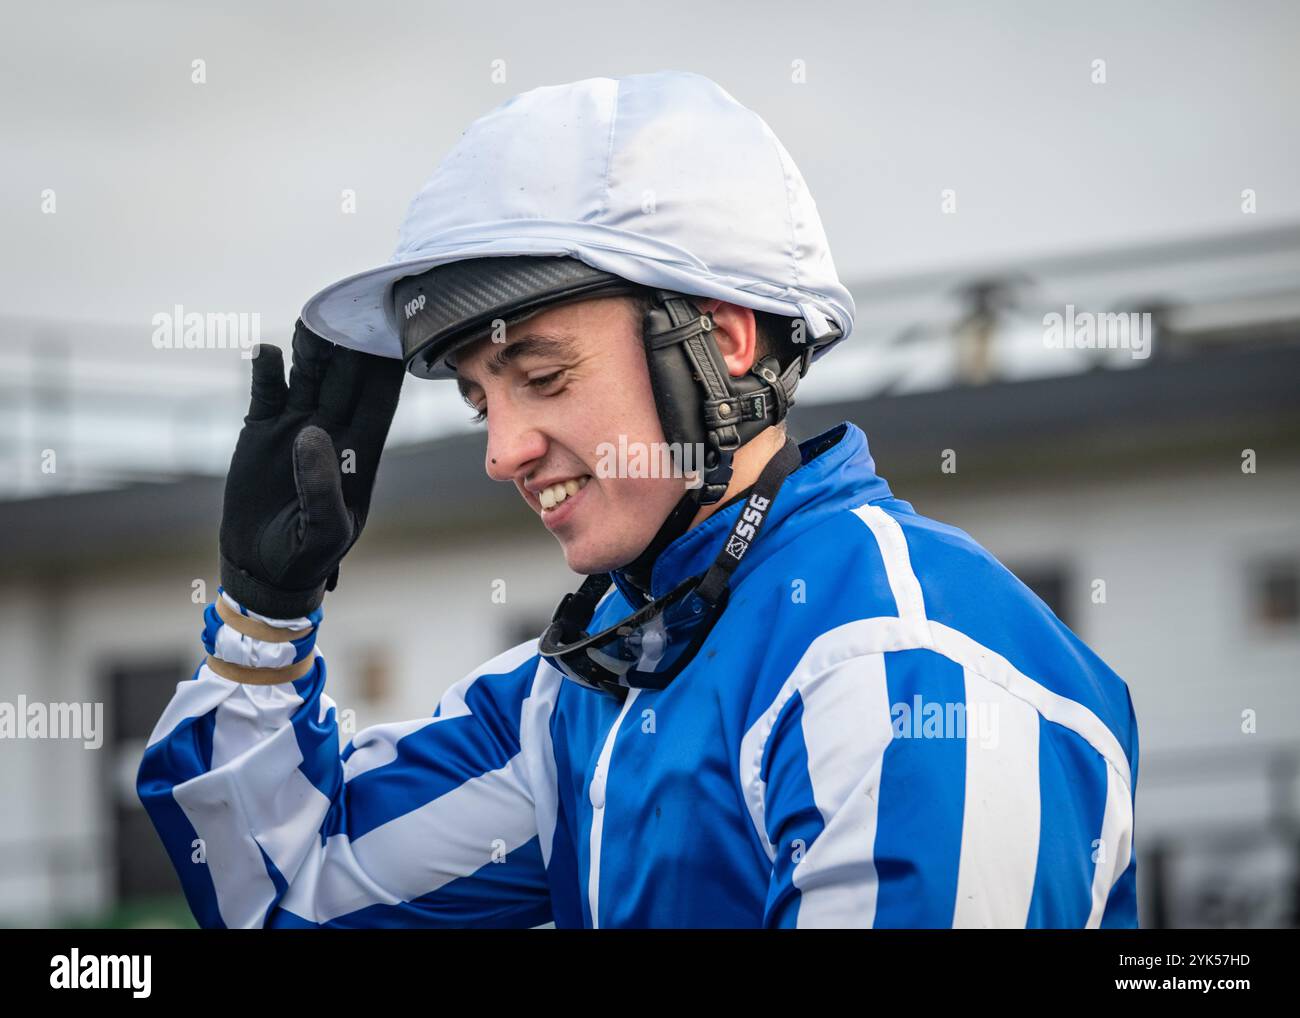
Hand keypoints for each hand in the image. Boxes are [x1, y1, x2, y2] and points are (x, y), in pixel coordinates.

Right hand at [218, 319, 404, 617]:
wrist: (263, 567)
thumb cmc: (308, 553)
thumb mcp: (325, 530)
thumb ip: (322, 486)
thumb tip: (311, 433)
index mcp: (361, 449)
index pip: (380, 399)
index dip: (389, 367)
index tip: (399, 331)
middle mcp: (333, 428)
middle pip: (347, 375)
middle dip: (353, 343)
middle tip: (356, 308)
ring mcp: (296, 424)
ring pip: (309, 373)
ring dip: (311, 346)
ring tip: (313, 319)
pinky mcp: (260, 429)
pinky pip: (266, 389)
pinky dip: (266, 368)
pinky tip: (266, 351)